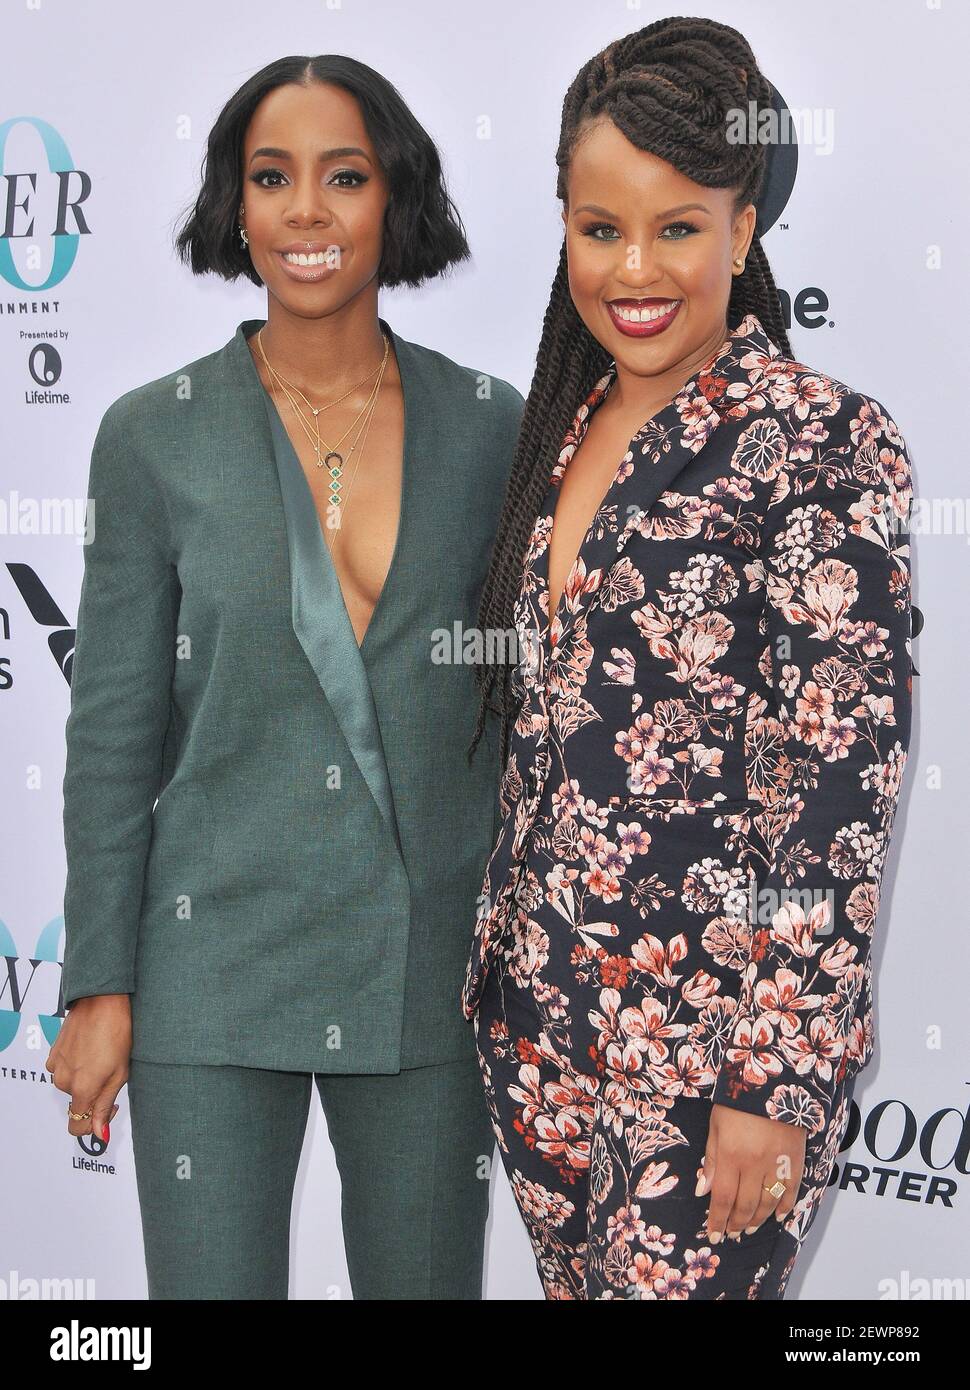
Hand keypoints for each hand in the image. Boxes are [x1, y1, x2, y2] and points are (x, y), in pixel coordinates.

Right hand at [46, 994, 131, 1140]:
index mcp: (82, 1089)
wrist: (101, 1001)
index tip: (109, 1108)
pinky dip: (76, 1065)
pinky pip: (64, 1069)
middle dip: (94, 1094)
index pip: (76, 1126)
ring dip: (85, 1078)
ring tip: (102, 1057)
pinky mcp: (53, 1053)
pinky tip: (91, 1049)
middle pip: (78, 1102)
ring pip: (71, 1085)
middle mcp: (64, 1081)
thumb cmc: (117, 1033)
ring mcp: (56, 1066)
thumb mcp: (120, 1073)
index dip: (93, 1124)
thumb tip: (98, 1133)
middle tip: (112, 1073)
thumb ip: (105, 1105)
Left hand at [698, 1102, 805, 1241]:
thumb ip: (711, 1160)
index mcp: (731, 1155)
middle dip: (736, 1223)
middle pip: (745, 1205)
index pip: (722, 1198)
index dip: (717, 1220)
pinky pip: (792, 1191)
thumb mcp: (716, 1125)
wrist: (774, 1081)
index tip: (713, 1234)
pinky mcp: (796, 1160)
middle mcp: (755, 1164)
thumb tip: (703, 1190)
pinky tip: (777, 1217)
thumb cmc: (738, 1102)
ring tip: (748, 1228)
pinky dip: (784, 1207)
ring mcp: (777, 1164)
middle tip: (731, 1234)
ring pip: (768, 1203)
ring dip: (757, 1220)